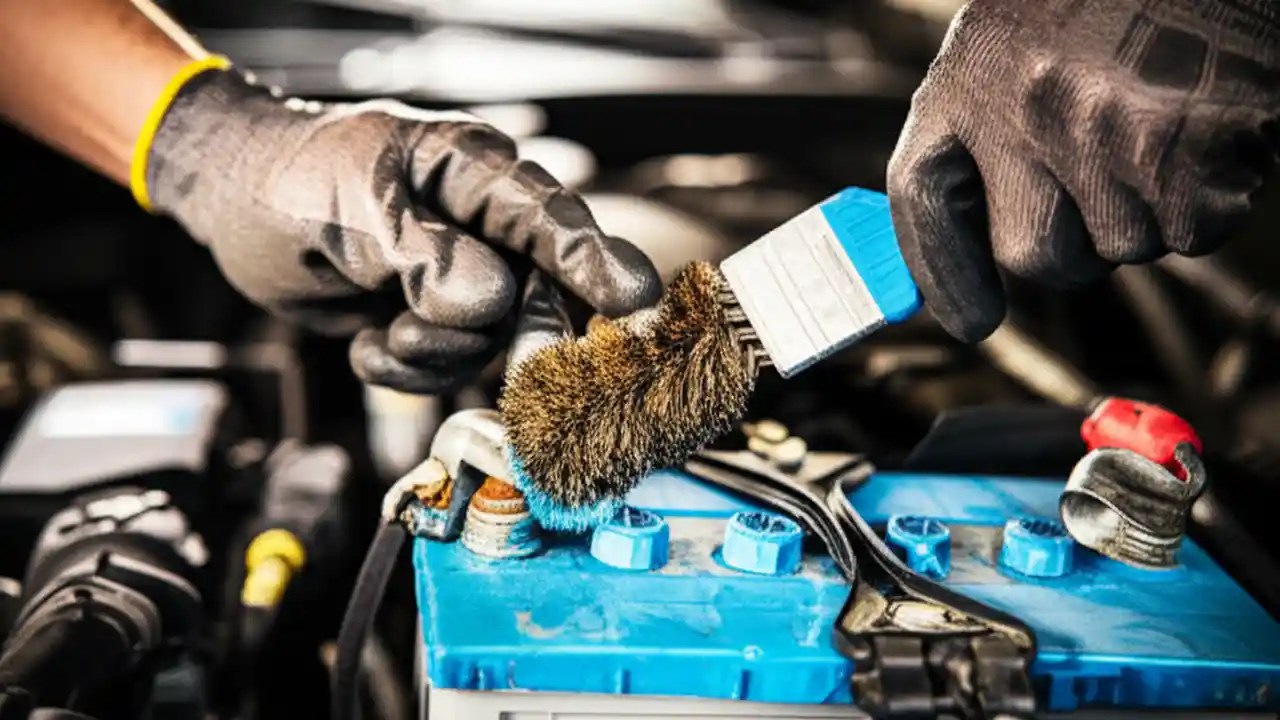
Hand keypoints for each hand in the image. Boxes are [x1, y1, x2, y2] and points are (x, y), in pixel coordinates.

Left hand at [144, 70, 660, 391]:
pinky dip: (406, 368)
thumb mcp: (348, 211)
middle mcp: (479, 222)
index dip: (594, 262)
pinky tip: (366, 342)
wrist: (233, 205)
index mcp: (469, 169)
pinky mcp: (435, 317)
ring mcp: (461, 273)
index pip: (548, 218)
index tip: (634, 302)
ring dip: (435, 352)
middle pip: (539, 290)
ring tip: (383, 331)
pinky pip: (448, 364)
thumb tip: (486, 301)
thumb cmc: (287, 183)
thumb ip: (421, 254)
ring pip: (490, 339)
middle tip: (503, 365)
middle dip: (514, 333)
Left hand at [888, 0, 1279, 341]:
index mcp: (963, 80)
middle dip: (1073, 248)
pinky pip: (1192, 234)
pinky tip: (1203, 139)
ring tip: (1158, 131)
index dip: (943, 274)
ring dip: (1145, 214)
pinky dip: (1207, 205)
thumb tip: (957, 261)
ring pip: (1121, 249)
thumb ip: (975, 142)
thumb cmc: (1102, 5)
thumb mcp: (1008, 49)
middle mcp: (1022, 110)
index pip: (921, 203)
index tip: (972, 320)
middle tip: (1104, 188)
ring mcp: (1104, 132)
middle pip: (1032, 256)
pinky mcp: (1188, 151)